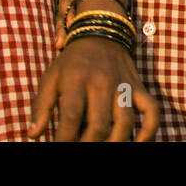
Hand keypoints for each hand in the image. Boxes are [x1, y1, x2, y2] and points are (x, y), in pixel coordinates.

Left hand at [28, 36, 158, 140]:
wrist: (100, 34)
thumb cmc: (71, 63)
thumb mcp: (51, 78)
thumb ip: (41, 107)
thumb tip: (33, 135)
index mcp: (77, 79)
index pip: (71, 115)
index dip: (63, 139)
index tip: (57, 148)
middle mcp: (102, 82)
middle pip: (99, 124)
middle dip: (88, 145)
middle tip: (81, 151)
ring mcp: (123, 85)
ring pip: (125, 121)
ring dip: (115, 142)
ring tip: (104, 150)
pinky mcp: (139, 88)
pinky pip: (152, 110)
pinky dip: (150, 131)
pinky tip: (139, 143)